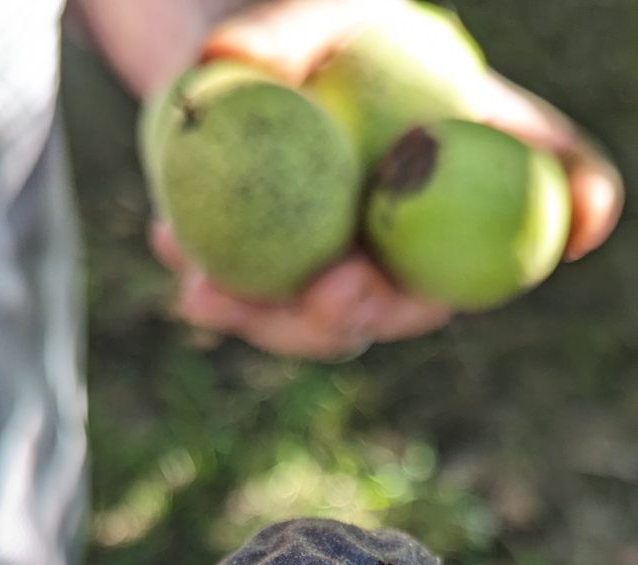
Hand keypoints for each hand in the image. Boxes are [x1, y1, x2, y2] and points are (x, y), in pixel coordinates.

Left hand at [149, 0, 622, 358]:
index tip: (587, 206)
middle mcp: (419, 226)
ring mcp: (359, 271)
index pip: (536, 176)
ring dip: (279, 324)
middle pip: (423, 292)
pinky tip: (184, 277)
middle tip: (340, 291)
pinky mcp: (297, 293)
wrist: (221, 76)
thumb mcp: (288, 14)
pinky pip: (267, 316)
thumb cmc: (283, 32)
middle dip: (381, 306)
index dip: (575, 198)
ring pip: (334, 324)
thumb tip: (231, 65)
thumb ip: (277, 34)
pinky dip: (224, 305)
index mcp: (457, 152)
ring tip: (207, 294)